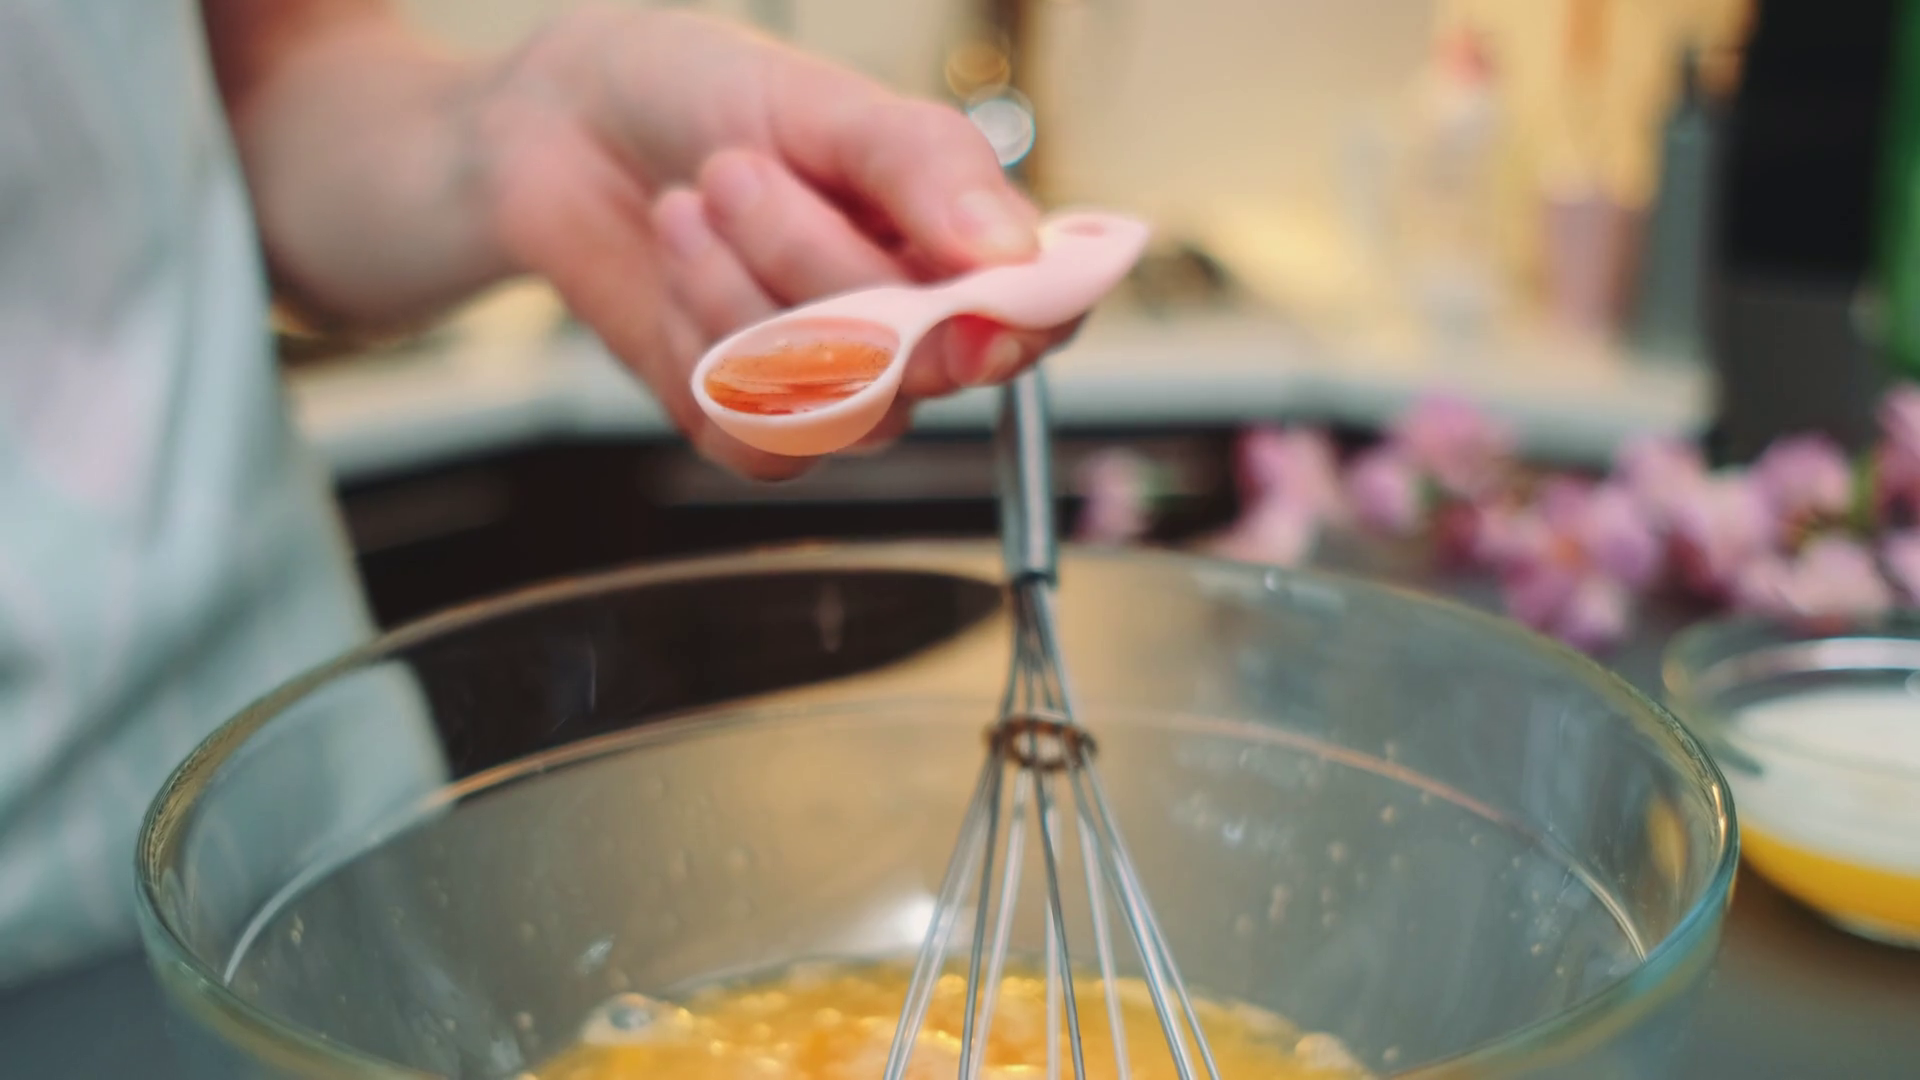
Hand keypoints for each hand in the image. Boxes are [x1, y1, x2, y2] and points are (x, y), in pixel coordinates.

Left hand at [471, 8, 1073, 476]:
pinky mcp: (751, 425)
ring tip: (691, 205)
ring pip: (834, 402)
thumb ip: (927, 168)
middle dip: (814, 262)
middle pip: (922, 362)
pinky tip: (678, 271)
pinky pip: (758, 437)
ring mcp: (833, 383)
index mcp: (959, 240)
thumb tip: (1015, 252)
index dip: (1017, 324)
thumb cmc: (703, 95)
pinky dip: (698, 348)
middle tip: (738, 171)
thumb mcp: (823, 98)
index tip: (964, 297)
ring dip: (738, 295)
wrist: (562, 129)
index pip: (1042, 318)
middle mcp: (912, 324)